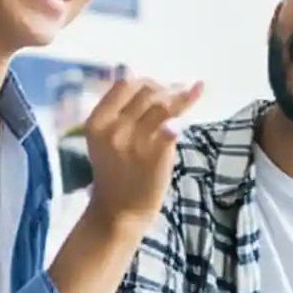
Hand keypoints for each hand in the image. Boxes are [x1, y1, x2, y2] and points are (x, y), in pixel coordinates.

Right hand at [83, 78, 202, 225]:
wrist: (119, 211)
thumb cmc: (114, 172)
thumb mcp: (107, 139)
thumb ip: (122, 113)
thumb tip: (152, 84)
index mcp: (97, 122)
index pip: (123, 85)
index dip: (145, 82)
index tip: (158, 88)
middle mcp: (113, 128)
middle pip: (145, 91)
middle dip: (164, 88)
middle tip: (176, 93)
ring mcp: (134, 141)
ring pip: (161, 104)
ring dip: (178, 96)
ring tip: (188, 95)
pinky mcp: (155, 153)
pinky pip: (172, 124)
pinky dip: (184, 108)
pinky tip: (196, 93)